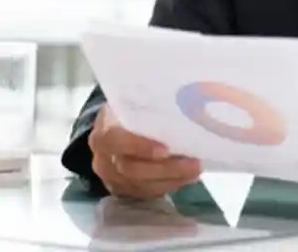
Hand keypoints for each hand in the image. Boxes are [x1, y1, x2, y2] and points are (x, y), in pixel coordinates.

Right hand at [87, 104, 201, 198]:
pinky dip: (170, 185)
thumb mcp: (130, 105)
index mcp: (102, 133)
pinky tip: (186, 177)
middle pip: (131, 169)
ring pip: (143, 186)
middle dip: (166, 169)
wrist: (110, 133)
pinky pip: (148, 193)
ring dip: (172, 179)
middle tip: (194, 163)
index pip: (115, 140)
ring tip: (195, 170)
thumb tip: (183, 103)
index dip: (139, 146)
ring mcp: (112, 180)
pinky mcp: (124, 192)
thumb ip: (147, 108)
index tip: (166, 149)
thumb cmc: (125, 115)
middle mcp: (103, 160)